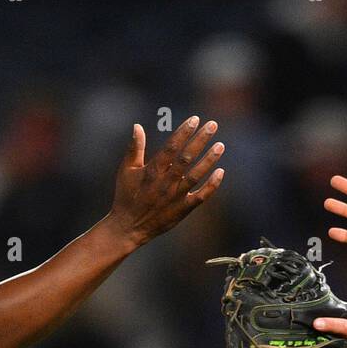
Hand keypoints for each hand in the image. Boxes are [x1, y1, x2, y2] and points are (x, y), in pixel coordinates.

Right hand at [106, 116, 224, 247]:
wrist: (128, 227)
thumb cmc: (126, 196)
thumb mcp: (126, 170)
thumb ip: (134, 148)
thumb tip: (137, 126)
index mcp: (152, 171)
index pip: (171, 147)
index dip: (183, 132)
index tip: (195, 120)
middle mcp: (165, 182)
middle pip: (186, 158)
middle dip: (200, 140)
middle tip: (213, 125)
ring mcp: (175, 196)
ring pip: (196, 175)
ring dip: (209, 160)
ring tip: (220, 146)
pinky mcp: (182, 210)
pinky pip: (200, 196)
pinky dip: (211, 185)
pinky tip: (220, 172)